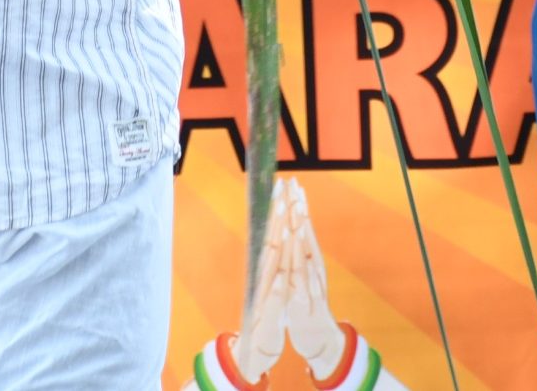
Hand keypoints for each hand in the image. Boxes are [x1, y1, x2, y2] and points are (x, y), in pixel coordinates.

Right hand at [231, 186, 292, 380]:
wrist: (254, 352)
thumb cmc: (266, 318)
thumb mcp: (271, 288)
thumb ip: (271, 264)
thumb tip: (273, 238)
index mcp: (269, 270)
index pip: (275, 234)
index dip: (278, 210)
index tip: (282, 186)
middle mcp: (265, 277)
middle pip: (272, 241)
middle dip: (277, 214)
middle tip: (280, 188)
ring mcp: (265, 294)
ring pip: (272, 263)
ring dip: (277, 240)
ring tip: (281, 216)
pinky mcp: (268, 314)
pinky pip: (274, 298)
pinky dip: (277, 286)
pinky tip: (281, 273)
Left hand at [279, 181, 345, 377]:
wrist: (320, 339)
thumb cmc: (306, 306)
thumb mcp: (299, 278)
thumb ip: (299, 255)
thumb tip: (295, 231)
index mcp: (306, 261)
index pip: (299, 228)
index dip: (295, 205)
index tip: (292, 182)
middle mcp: (311, 268)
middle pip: (304, 234)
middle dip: (299, 209)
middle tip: (295, 183)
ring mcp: (310, 284)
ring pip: (305, 253)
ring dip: (301, 231)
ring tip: (298, 209)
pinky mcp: (306, 302)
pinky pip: (302, 281)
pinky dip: (300, 264)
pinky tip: (297, 251)